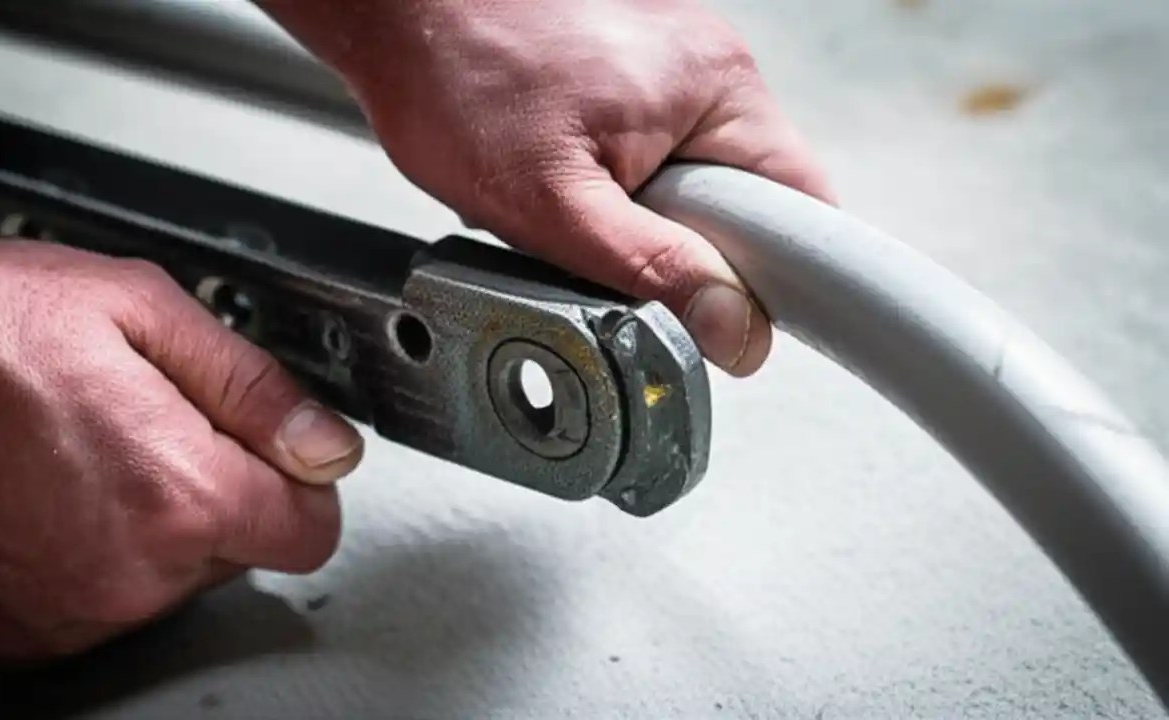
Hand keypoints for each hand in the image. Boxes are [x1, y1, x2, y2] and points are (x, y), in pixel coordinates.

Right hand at [0, 241, 361, 659]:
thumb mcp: (132, 308)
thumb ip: (251, 384)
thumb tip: (326, 442)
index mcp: (178, 494)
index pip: (311, 529)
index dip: (300, 478)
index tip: (271, 448)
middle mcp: (134, 575)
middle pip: (243, 549)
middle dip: (220, 487)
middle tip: (149, 421)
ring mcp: (75, 613)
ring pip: (177, 577)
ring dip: (158, 520)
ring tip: (88, 448)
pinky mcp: (27, 633)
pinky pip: (108, 599)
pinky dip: (99, 553)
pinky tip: (53, 491)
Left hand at [263, 0, 832, 375]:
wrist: (398, 16)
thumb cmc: (458, 77)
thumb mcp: (554, 204)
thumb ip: (651, 270)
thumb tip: (733, 327)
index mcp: (716, 87)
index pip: (801, 206)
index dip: (771, 279)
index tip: (722, 318)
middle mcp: (708, 68)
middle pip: (750, 200)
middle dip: (688, 248)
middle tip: (614, 252)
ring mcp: (673, 67)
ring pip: (700, 185)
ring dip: (649, 221)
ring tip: (579, 209)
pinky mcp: (636, 77)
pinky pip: (661, 158)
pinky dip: (623, 190)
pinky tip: (570, 182)